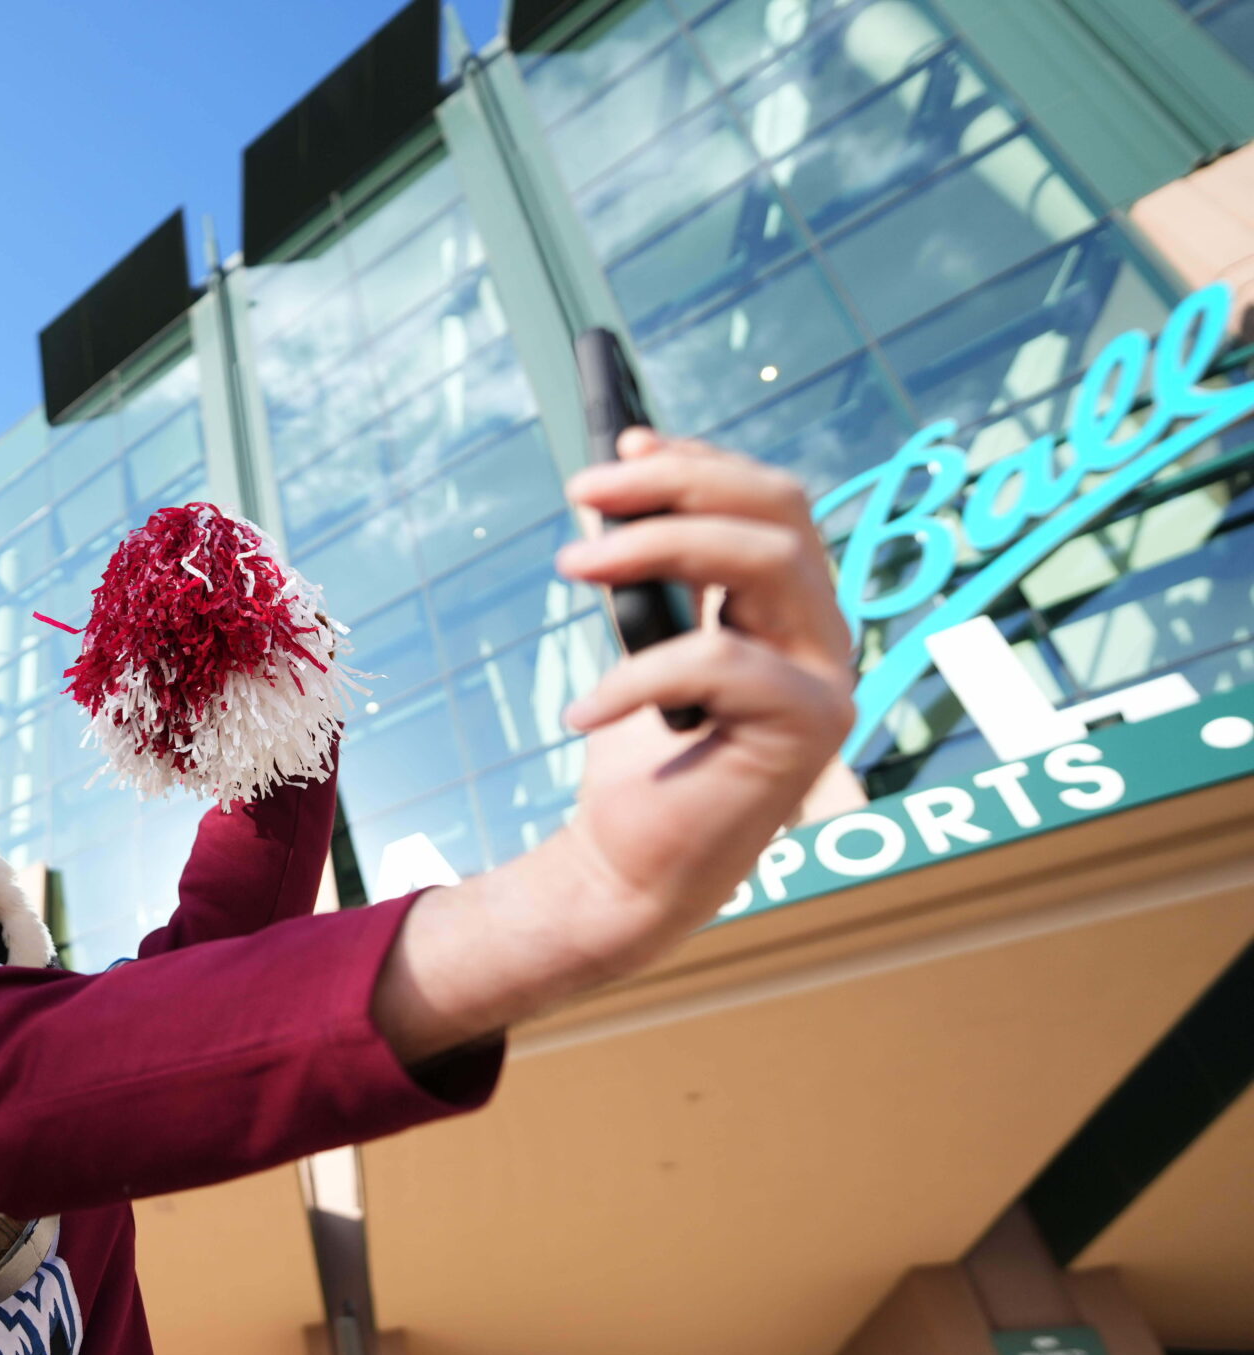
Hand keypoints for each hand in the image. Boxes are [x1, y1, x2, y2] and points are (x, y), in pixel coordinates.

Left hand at [373, 429, 852, 1058]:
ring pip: (763, 562)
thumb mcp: (639, 640)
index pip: (771, 500)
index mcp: (792, 605)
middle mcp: (825, 634)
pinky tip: (581, 711)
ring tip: (569, 565)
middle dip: (675, 487)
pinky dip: (636, 676)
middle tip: (580, 494)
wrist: (631, 868)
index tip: (624, 444)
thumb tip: (614, 479)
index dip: (700, 461)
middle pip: (776, 512)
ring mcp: (828, 681)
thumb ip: (649, 570)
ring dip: (654, 545)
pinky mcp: (808, 731)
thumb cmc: (637, 755)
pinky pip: (718, 664)